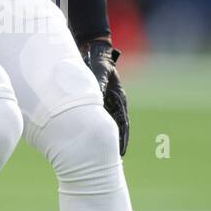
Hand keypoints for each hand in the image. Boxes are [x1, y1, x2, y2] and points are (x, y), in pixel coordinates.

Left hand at [81, 39, 128, 155]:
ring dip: (104, 136)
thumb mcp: (100, 72)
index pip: (123, 122)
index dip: (123, 137)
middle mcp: (114, 102)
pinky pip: (96, 115)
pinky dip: (93, 126)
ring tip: (101, 153)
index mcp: (119, 97)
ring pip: (106, 123)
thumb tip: (95, 96)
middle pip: (115, 126)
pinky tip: (87, 138)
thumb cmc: (99, 62)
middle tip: (113, 159)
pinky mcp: (97, 100)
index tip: (122, 151)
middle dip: (115, 142)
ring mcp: (106, 102)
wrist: (94, 52)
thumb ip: (97, 84)